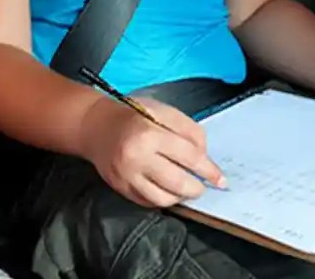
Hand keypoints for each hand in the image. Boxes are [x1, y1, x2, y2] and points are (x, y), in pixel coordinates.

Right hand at [77, 95, 226, 208]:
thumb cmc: (132, 116)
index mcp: (149, 134)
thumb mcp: (163, 111)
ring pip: (163, 199)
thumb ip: (188, 131)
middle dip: (196, 188)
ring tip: (184, 187)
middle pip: (178, 183)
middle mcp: (136, 157)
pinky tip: (166, 188)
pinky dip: (162, 198)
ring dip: (180, 196)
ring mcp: (126, 176)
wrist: (94, 126)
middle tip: (202, 185)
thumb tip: (204, 157)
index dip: (209, 170)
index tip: (220, 179)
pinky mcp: (120, 188)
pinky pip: (148, 202)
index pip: (189, 157)